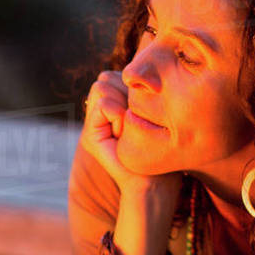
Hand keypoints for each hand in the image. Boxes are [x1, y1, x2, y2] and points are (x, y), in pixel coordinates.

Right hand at [82, 71, 181, 199]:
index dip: (131, 86)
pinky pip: (103, 104)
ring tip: (132, 127)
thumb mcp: (153, 113)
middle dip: (125, 92)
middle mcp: (100, 115)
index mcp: (114, 108)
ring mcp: (93, 126)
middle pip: (105, 77)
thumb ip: (140, 92)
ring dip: (122, 102)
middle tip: (137, 119)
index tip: (145, 111)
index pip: (113, 75)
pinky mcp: (91, 137)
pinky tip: (125, 131)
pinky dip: (118, 113)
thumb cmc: (162, 150)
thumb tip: (137, 72)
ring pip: (101, 86)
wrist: (155, 183)